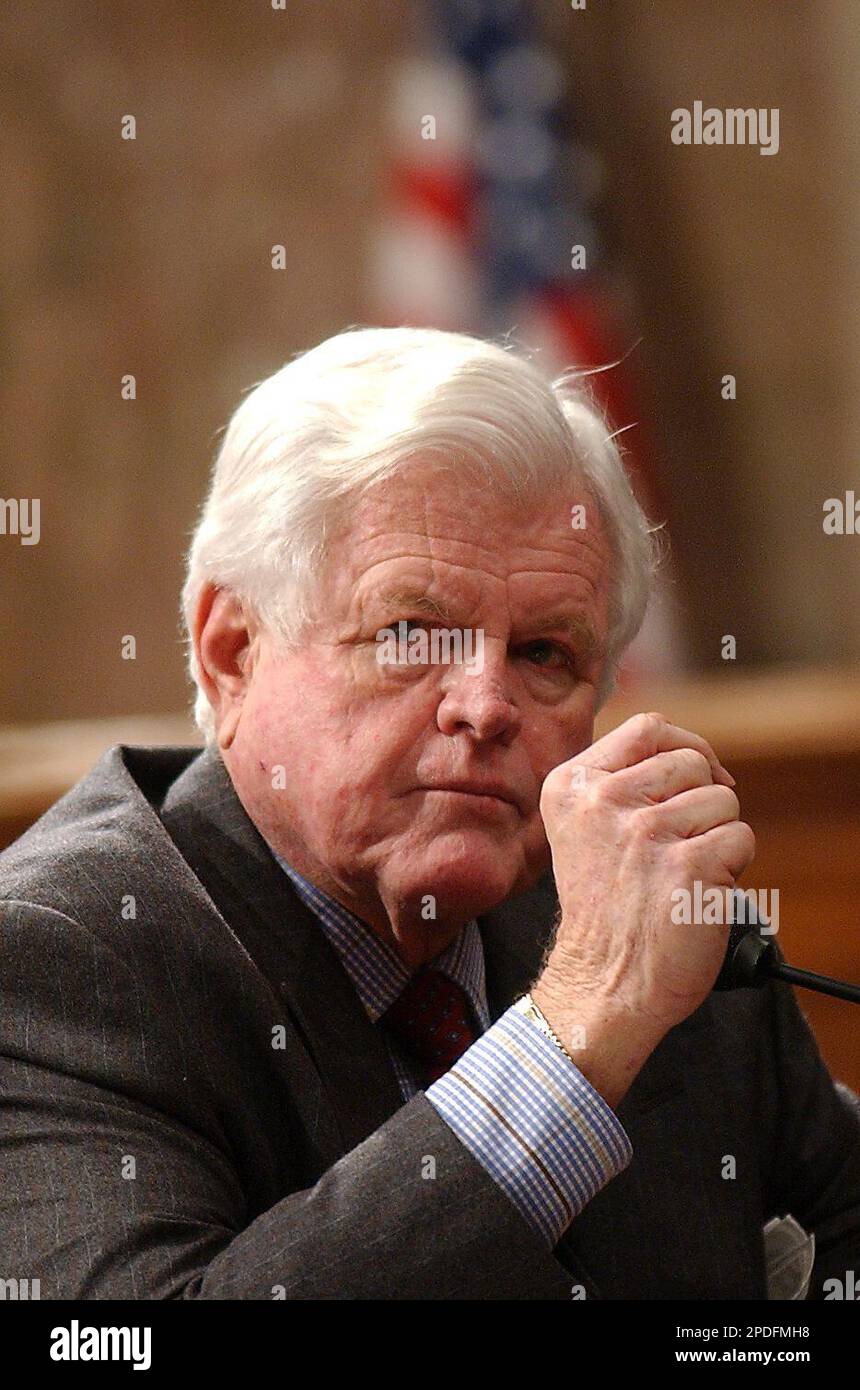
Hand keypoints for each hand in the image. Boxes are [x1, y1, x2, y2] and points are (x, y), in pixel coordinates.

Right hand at [532, 712, 754, 1106]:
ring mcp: (645, 833)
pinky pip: (740, 838)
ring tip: (682, 873)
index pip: (648, 728)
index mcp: (571, 786)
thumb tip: (696, 758)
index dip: (684, 747)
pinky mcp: (688, 865)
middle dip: (701, 798)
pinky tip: (698, 892)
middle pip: (692, 760)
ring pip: (722, 799)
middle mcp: (603, 802)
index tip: (695, 778)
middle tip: (678, 844)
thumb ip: (621, 784)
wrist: (601, 984)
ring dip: (718, 835)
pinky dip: (733, 867)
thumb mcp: (584, 830)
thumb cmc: (604, 912)